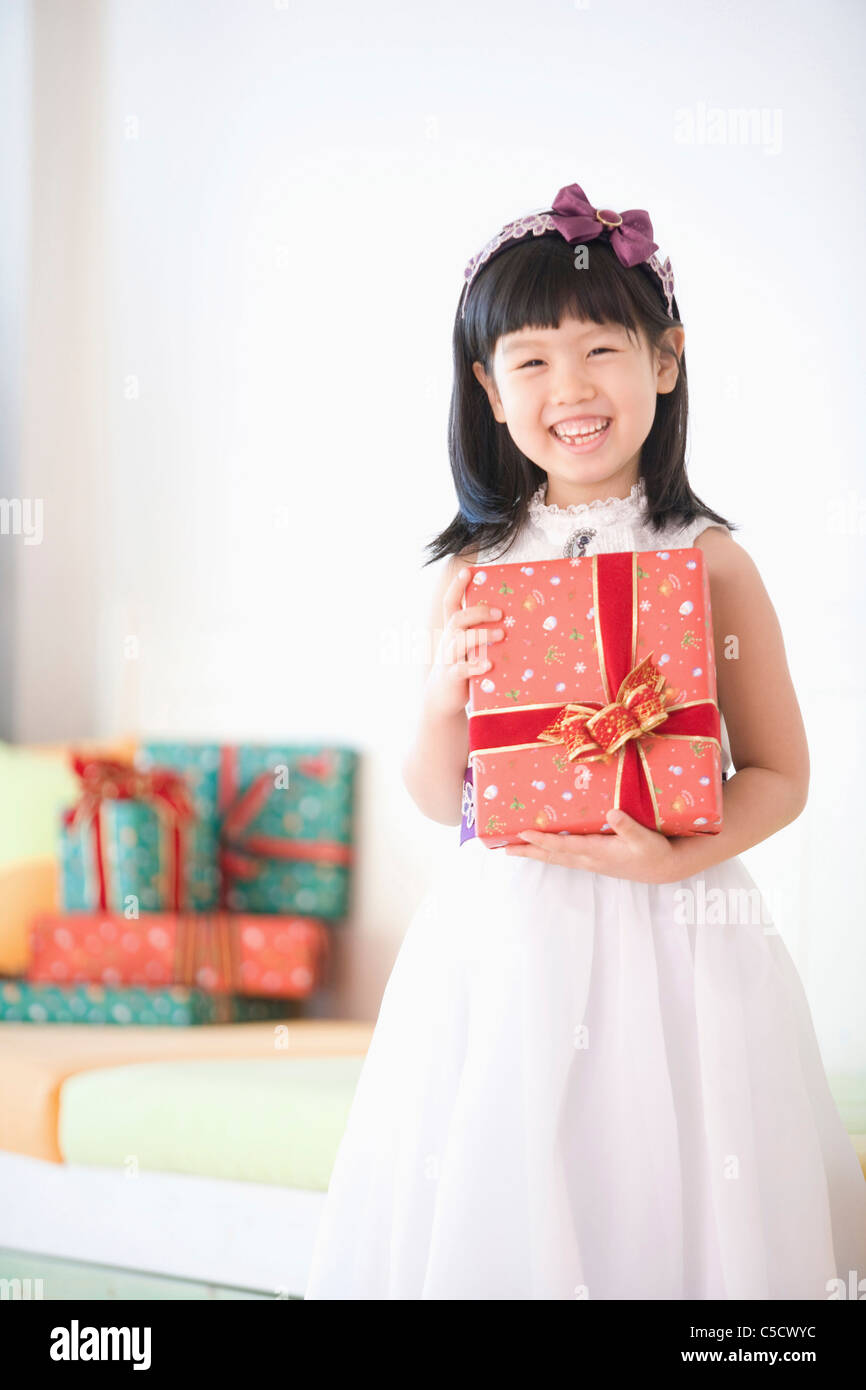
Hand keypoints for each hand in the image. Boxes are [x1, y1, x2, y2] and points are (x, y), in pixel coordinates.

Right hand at [424, 565, 506, 718]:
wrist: (442, 698)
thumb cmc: (462, 666)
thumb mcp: (468, 647)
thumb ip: (480, 632)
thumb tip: (511, 619)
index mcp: (452, 630)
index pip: (449, 602)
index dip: (456, 586)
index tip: (467, 571)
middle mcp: (448, 640)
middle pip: (458, 618)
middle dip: (478, 612)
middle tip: (501, 613)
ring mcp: (448, 658)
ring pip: (460, 641)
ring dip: (481, 635)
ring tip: (501, 635)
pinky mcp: (452, 677)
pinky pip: (461, 669)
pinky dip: (475, 666)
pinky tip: (489, 664)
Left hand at [503, 808, 679, 884]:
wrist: (664, 868)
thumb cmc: (654, 851)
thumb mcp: (645, 838)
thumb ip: (628, 826)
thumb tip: (611, 813)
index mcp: (598, 852)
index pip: (564, 846)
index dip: (543, 840)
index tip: (524, 832)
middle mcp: (589, 859)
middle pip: (552, 855)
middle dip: (529, 851)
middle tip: (504, 849)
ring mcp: (590, 861)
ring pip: (556, 858)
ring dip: (534, 853)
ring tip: (513, 850)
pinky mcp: (593, 860)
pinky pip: (564, 857)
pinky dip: (549, 853)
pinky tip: (541, 848)